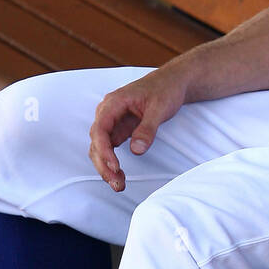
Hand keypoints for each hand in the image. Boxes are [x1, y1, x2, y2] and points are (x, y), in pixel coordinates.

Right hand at [88, 63, 188, 191]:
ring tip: (119, 185)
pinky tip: (120, 176)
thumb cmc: (165, 90)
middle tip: (117, 183)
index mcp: (114, 103)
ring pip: (100, 148)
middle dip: (103, 165)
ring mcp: (112, 122)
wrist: (172, 83)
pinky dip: (113, 163)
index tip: (115, 166)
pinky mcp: (119, 130)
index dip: (104, 150)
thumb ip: (147, 129)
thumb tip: (136, 150)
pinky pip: (110, 149)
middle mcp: (108, 112)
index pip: (100, 129)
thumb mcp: (160, 108)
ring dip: (106, 167)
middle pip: (96, 142)